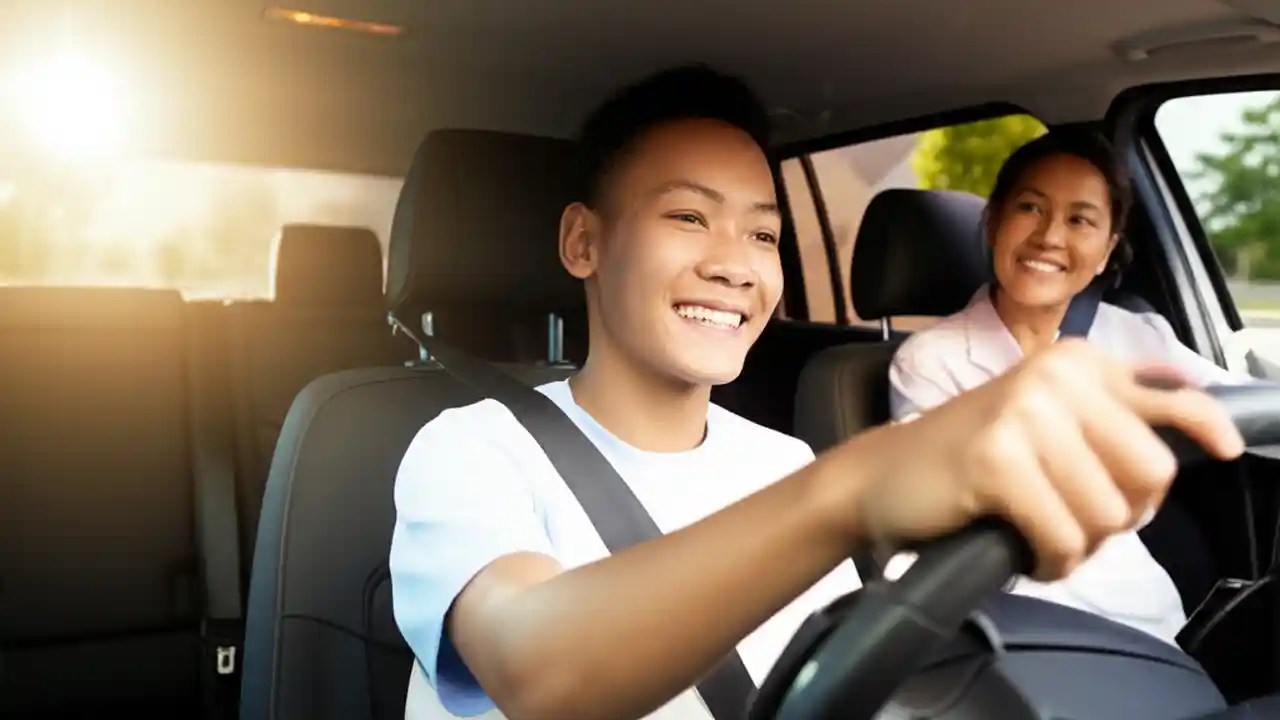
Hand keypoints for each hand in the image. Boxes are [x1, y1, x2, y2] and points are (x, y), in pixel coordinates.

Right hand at [846, 340, 1243, 580]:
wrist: (878, 477)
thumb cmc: (966, 457)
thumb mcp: (1044, 415)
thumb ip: (1113, 410)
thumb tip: (1199, 414)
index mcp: (1073, 363)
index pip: (1170, 397)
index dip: (1205, 429)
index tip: (1223, 450)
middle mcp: (1055, 378)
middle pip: (1150, 475)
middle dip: (1117, 513)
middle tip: (1068, 514)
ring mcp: (1025, 415)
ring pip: (1107, 517)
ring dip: (1076, 544)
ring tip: (1036, 530)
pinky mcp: (997, 461)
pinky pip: (1064, 540)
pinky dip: (1047, 562)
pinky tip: (1019, 549)